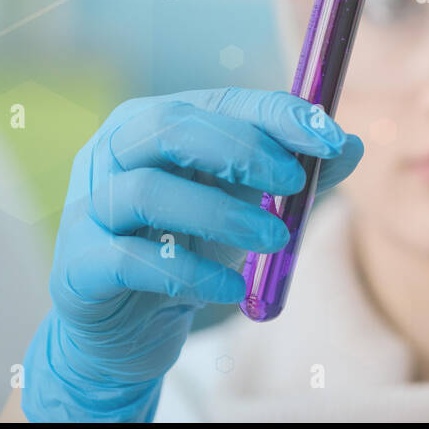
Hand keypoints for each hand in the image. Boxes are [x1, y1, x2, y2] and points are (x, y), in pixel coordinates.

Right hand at [21, 87, 362, 421]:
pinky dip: (188, 273)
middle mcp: (115, 151)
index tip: (331, 138)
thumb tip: (351, 144)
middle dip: (242, 150)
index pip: (222, 100)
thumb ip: (295, 176)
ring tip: (275, 242)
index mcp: (160, 123)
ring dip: (221, 215)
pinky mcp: (78, 264)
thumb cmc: (188, 246)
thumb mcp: (248, 206)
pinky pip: (128, 259)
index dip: (279, 115)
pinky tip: (231, 291)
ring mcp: (89, 206)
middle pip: (172, 127)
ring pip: (145, 191)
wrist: (128, 327)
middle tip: (293, 185)